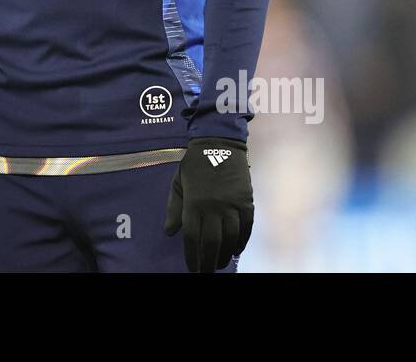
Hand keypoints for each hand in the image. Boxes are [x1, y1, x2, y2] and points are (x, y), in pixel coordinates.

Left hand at [163, 136, 253, 271]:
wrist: (219, 143)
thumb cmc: (194, 164)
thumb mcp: (178, 183)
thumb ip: (174, 208)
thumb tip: (169, 232)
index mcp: (194, 203)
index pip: (192, 237)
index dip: (191, 256)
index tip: (192, 268)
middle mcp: (213, 206)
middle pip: (212, 242)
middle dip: (208, 262)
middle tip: (206, 272)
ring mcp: (232, 204)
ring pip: (230, 238)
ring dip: (225, 255)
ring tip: (220, 264)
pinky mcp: (246, 201)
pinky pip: (246, 227)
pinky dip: (242, 241)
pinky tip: (236, 250)